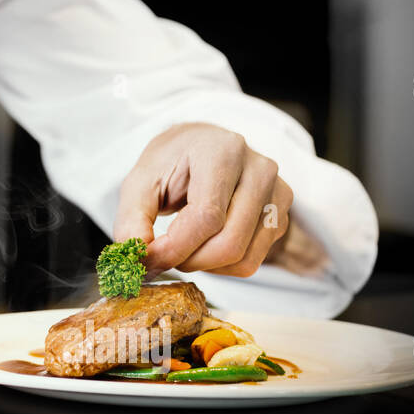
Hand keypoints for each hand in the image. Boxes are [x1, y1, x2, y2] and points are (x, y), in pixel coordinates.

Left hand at [113, 123, 291, 276]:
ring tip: (181, 247)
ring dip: (204, 266)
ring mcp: (277, 192)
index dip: (174, 247)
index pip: (206, 216)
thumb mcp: (141, 180)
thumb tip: (135, 253)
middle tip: (161, 256)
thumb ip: (132, 218)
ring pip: (244, 258)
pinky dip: (222, 266)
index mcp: (222, 151)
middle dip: (188, 261)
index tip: (147, 259)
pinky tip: (203, 246)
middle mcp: (259, 169)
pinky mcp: (281, 214)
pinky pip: (252, 261)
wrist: (203, 147)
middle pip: (229, 243)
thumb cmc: (172, 162)